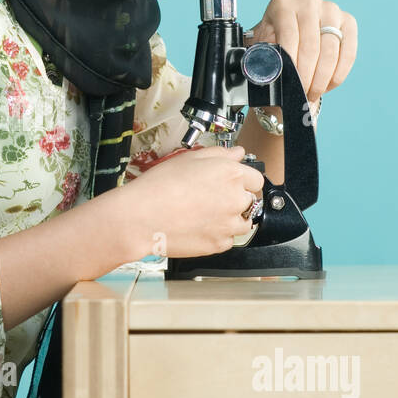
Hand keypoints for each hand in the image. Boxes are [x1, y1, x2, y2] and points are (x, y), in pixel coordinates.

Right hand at [120, 145, 263, 260]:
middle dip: (236, 199)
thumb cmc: (159, 187)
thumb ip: (219, 154)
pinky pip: (228, 240)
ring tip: (207, 215)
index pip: (256, 179)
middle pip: (250, 201)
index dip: (243, 181)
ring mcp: (229, 224)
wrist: (141, 217)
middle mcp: (235, 199)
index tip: (233, 184)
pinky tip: (200, 227)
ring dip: (231, 219)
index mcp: (231, 174)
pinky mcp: (219, 244)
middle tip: (213, 199)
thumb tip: (236, 153)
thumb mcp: (189, 158)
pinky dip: (218, 235)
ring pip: (243, 223)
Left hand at [244, 0, 356, 103]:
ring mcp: (330, 9)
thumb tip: (271, 78)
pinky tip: (328, 85)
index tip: (290, 85)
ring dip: (322, 78)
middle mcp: (308, 1)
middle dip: (307, 76)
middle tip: (302, 94)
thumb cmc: (272, 43)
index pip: (289, 37)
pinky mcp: (348, 21)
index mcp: (282, 4)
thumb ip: (262, 58)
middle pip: (311, 46)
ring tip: (313, 93)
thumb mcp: (261, 48)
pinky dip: (339, 73)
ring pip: (331, 50)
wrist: (288, 36)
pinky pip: (348, 51)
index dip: (291, 65)